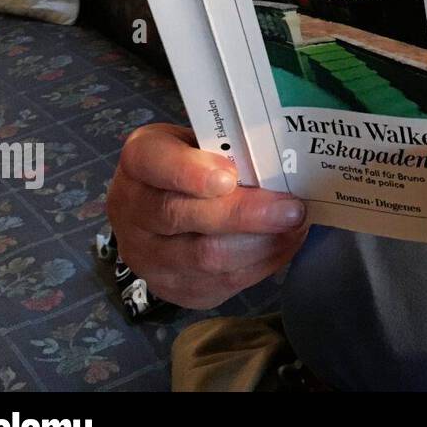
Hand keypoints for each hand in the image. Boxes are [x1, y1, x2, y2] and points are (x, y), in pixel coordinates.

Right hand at [105, 123, 309, 308]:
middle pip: (182, 216)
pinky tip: (283, 245)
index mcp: (140, 160)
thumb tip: (281, 162)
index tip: (230, 177)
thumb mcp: (202, 139)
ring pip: (204, 258)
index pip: (155, 162)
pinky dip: (259, 265)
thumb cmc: (195, 164)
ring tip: (295, 227)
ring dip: (259, 244)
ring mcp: (146, 256)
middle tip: (291, 209)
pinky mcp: (171, 288)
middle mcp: (131, 209)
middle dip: (244, 215)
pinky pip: (218, 284)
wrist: (163, 208)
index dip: (191, 173)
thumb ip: (229, 148)